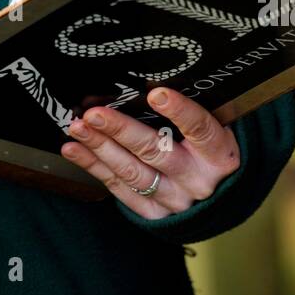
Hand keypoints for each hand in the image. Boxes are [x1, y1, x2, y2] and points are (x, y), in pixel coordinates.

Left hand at [61, 87, 240, 219]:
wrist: (220, 198)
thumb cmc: (210, 151)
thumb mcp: (214, 128)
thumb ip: (187, 112)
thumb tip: (144, 82)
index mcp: (220, 155)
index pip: (201, 129)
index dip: (180, 111)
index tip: (156, 93)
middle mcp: (198, 180)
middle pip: (156, 151)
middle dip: (121, 130)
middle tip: (95, 113)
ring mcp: (175, 199)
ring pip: (132, 171)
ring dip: (100, 147)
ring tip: (77, 128)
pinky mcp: (153, 213)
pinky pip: (119, 188)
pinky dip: (94, 166)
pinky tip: (74, 150)